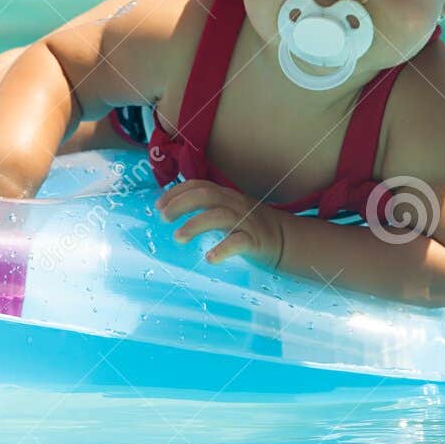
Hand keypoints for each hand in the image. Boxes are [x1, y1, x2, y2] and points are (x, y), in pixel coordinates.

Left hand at [156, 180, 286, 268]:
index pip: (199, 185)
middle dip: (181, 204)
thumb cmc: (249, 227)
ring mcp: (246, 222)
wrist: (286, 240)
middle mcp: (235, 204)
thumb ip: (206, 206)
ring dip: (195, 225)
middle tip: (164, 218)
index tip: (158, 205)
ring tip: (178, 237)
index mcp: (227, 195)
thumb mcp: (228, 210)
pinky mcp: (255, 241)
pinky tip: (210, 258)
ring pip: (219, 215)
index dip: (177, 192)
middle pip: (206, 195)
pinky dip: (223, 249)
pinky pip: (238, 242)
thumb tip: (172, 209)